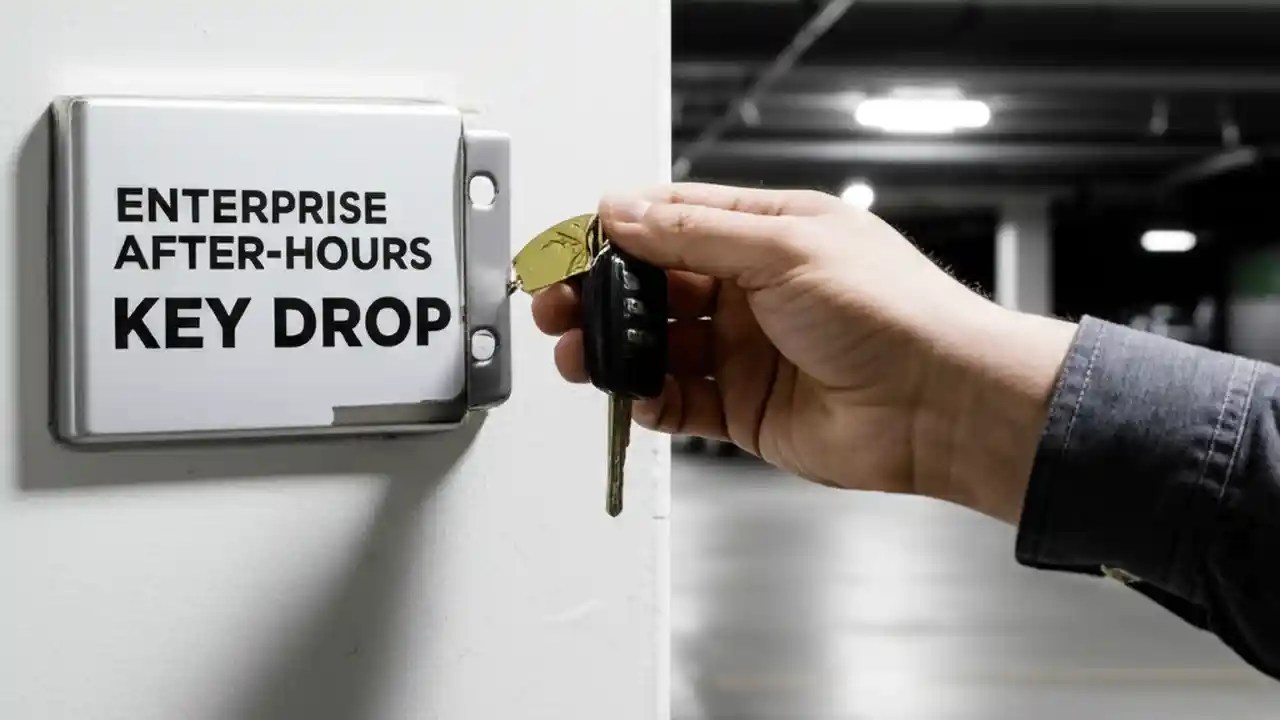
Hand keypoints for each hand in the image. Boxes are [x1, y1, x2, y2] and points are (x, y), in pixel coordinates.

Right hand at [530, 183, 1076, 522]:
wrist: (938, 404)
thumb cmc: (893, 313)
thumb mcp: (785, 249)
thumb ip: (695, 235)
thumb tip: (625, 211)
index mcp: (766, 236)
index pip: (671, 223)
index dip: (616, 235)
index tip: (570, 249)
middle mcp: (751, 292)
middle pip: (654, 288)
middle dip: (600, 297)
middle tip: (557, 307)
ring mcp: (746, 351)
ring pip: (657, 347)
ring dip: (614, 350)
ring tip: (579, 356)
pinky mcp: (744, 408)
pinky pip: (680, 402)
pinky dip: (650, 400)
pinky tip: (634, 396)